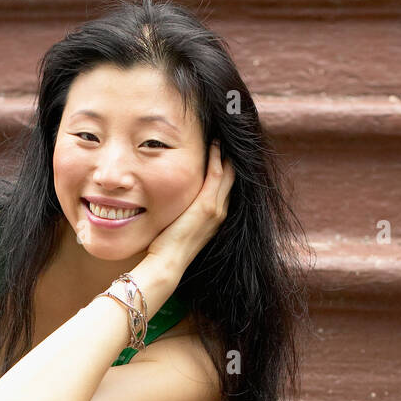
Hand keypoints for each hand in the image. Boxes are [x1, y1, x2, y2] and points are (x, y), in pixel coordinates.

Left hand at [145, 142, 234, 270]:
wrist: (168, 264)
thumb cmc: (168, 248)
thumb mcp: (181, 225)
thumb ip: (184, 211)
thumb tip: (174, 201)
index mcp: (215, 218)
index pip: (225, 187)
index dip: (226, 168)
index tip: (223, 152)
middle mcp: (220, 213)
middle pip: (231, 178)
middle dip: (230, 158)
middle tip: (228, 138)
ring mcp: (216, 209)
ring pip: (227, 174)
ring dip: (225, 154)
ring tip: (222, 136)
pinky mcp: (206, 206)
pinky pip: (216, 175)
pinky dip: (217, 159)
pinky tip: (215, 145)